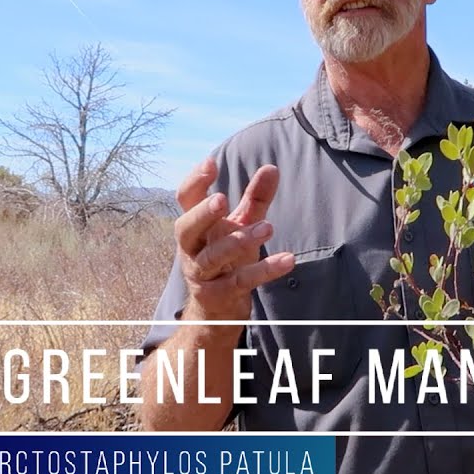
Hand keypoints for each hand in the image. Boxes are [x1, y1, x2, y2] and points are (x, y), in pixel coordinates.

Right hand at [174, 157, 294, 319]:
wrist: (218, 310)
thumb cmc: (228, 258)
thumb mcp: (241, 225)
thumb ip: (255, 198)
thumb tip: (272, 167)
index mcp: (196, 227)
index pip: (185, 200)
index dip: (195, 182)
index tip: (211, 164)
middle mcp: (191, 250)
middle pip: (187, 229)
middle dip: (202, 214)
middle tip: (222, 199)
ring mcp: (202, 275)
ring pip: (213, 257)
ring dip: (239, 241)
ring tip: (268, 228)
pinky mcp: (218, 296)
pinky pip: (240, 282)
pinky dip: (264, 270)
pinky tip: (288, 260)